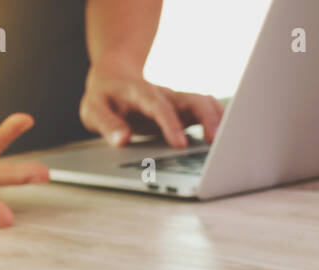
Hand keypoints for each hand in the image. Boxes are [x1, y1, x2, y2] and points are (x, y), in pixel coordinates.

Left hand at [79, 66, 223, 147]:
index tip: (180, 144)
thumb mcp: (93, 110)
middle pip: (191, 99)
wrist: (113, 77)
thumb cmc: (103, 96)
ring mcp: (175, 101)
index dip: (171, 123)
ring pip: (202, 102)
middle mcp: (163, 94)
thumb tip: (122, 140)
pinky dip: (217, 119)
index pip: (158, 106)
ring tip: (224, 142)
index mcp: (139, 93)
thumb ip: (107, 124)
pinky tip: (224, 136)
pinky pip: (204, 110)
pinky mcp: (180, 109)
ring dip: (216, 118)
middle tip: (215, 141)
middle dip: (206, 118)